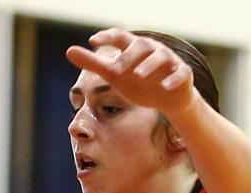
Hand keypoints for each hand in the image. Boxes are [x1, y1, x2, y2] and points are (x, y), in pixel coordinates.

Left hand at [67, 29, 198, 119]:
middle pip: (141, 45)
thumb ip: (93, 63)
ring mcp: (169, 62)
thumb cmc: (138, 82)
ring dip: (150, 64)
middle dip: (128, 56)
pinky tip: (165, 86)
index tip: (93, 40)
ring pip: (161, 56)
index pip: (120, 36)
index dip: (108, 36)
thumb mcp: (114, 74)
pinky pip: (180, 73)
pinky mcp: (182, 74)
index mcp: (134, 49)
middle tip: (115, 69)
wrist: (168, 97)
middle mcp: (152, 51)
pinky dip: (173, 78)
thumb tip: (69, 51)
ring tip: (138, 74)